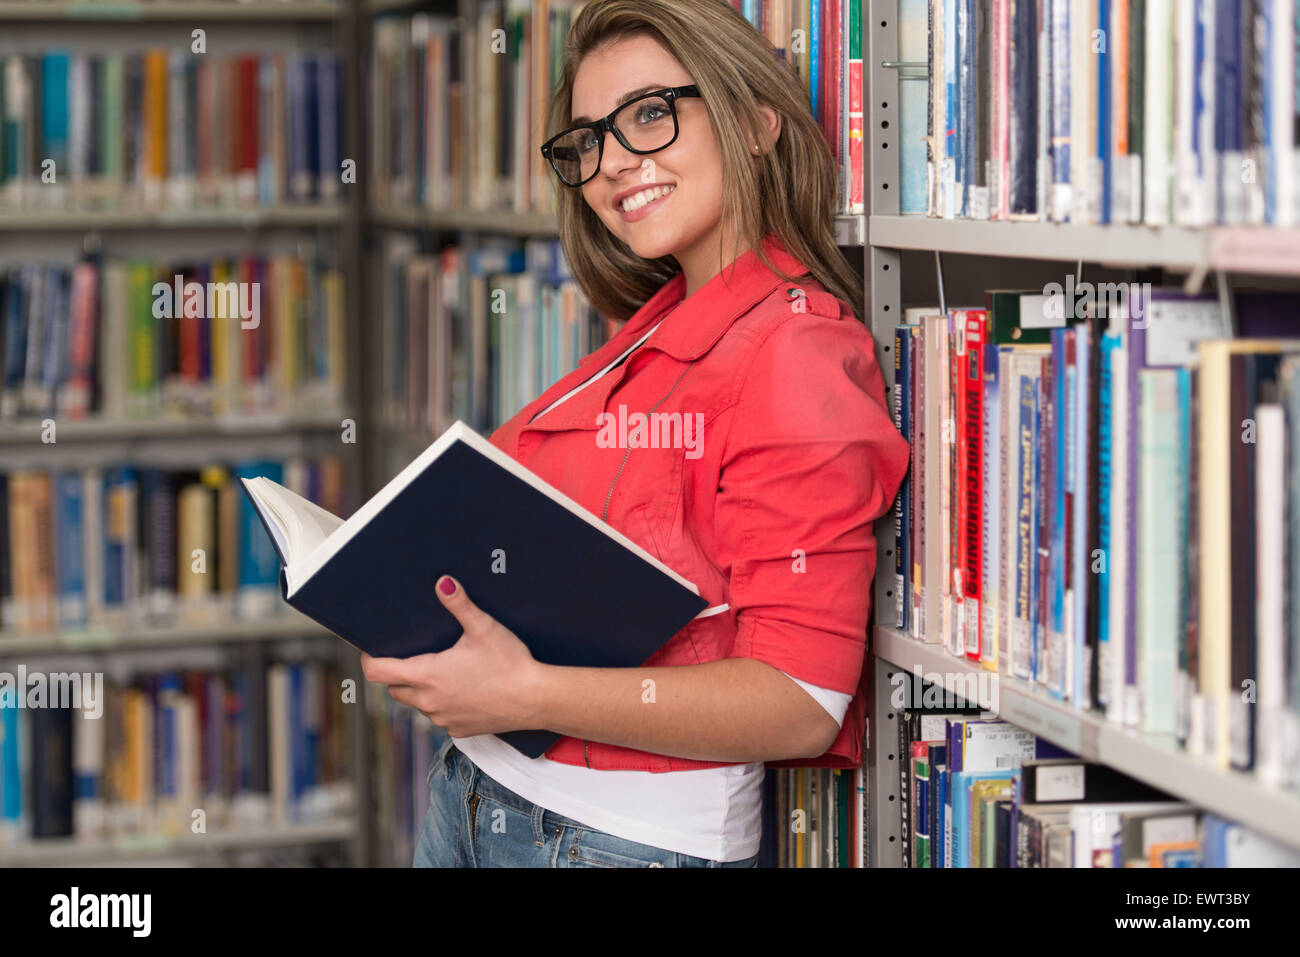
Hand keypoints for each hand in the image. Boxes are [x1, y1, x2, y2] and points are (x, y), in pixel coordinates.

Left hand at [358, 575, 544, 737]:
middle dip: (397, 674)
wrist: (535, 698)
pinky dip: (443, 705)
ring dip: (422, 690)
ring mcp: (443, 718)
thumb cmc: (510, 663)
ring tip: (444, 672)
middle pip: (394, 689)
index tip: (372, 650)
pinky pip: (440, 717)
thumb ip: (459, 604)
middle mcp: (429, 701)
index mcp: (428, 675)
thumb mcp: (484, 627)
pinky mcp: (459, 730)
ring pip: (417, 704)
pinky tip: (463, 691)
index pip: (378, 672)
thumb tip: (443, 582)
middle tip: (415, 657)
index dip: (370, 659)